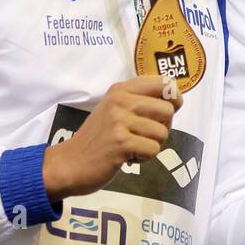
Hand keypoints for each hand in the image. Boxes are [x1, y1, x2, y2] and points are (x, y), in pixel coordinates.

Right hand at [42, 76, 181, 201]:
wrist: (69, 163)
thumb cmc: (97, 138)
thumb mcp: (114, 110)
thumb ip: (140, 101)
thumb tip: (175, 100)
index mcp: (121, 90)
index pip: (163, 82)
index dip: (173, 98)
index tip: (166, 112)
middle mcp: (120, 101)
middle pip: (168, 110)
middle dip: (163, 128)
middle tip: (143, 136)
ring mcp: (119, 121)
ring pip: (162, 133)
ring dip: (151, 145)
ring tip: (131, 147)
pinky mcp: (121, 143)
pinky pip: (153, 150)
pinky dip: (144, 158)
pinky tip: (127, 157)